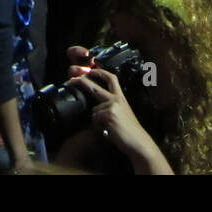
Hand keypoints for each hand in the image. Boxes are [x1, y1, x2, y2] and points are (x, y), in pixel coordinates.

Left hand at [65, 46, 163, 170]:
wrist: (138, 141)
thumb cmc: (129, 131)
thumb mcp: (123, 114)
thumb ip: (112, 107)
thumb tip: (98, 109)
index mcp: (121, 98)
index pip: (112, 79)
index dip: (101, 72)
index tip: (92, 69)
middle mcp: (117, 99)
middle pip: (96, 87)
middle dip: (83, 82)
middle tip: (74, 79)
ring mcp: (113, 105)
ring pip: (94, 110)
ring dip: (97, 120)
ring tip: (109, 127)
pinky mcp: (109, 114)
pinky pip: (96, 118)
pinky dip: (99, 125)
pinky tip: (109, 130)